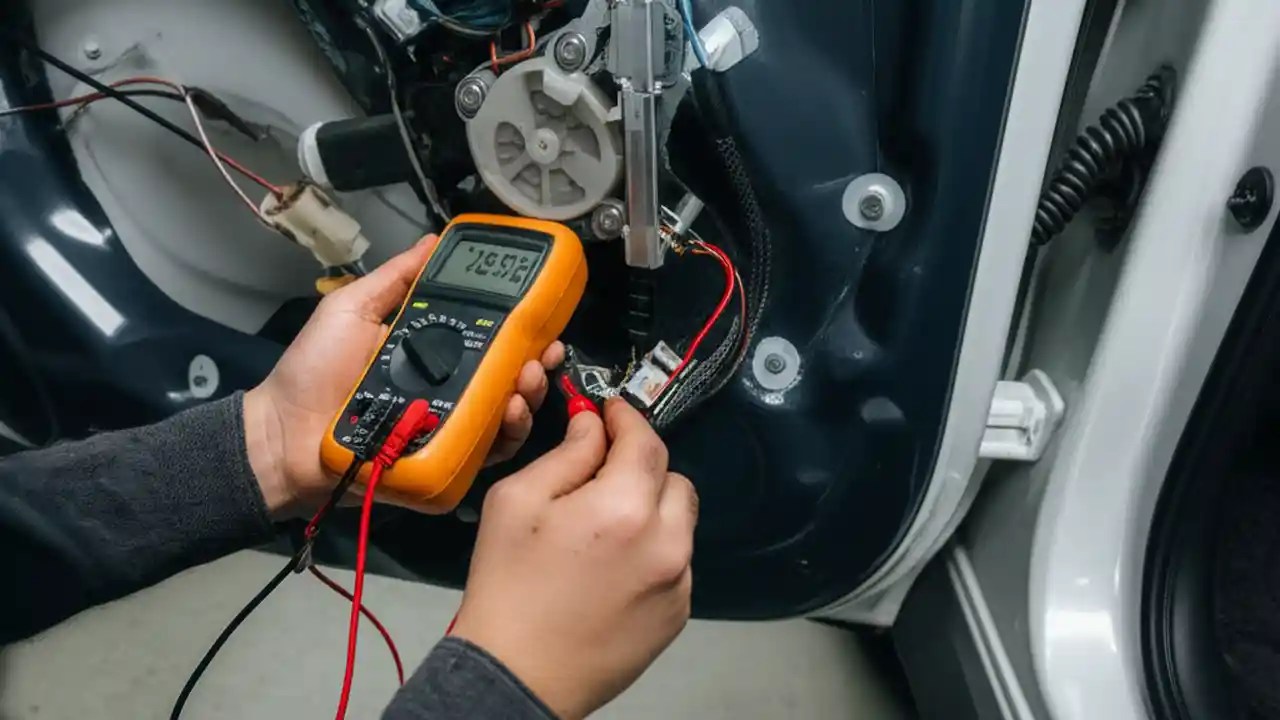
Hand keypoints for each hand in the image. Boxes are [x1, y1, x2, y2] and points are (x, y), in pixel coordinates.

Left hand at [243, 236, 565, 517]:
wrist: (282, 437)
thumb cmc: (311, 373)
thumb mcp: (352, 309)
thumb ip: (394, 279)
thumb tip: (433, 241)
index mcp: (433, 353)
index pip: (490, 338)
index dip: (522, 327)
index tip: (543, 314)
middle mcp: (448, 390)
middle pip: (509, 376)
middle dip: (536, 361)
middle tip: (544, 351)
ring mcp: (450, 428)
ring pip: (508, 414)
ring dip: (528, 395)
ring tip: (526, 380)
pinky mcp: (444, 463)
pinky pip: (487, 452)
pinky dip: (507, 434)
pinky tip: (509, 413)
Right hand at [451, 398, 697, 719]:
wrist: (517, 676)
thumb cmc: (508, 586)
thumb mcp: (518, 502)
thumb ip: (567, 454)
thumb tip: (595, 425)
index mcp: (625, 507)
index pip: (645, 440)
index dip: (627, 418)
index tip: (610, 412)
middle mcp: (667, 541)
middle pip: (672, 477)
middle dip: (640, 467)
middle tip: (601, 476)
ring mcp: (678, 581)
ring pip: (680, 520)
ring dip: (652, 509)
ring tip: (606, 528)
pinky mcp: (678, 613)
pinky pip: (676, 561)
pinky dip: (654, 551)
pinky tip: (613, 569)